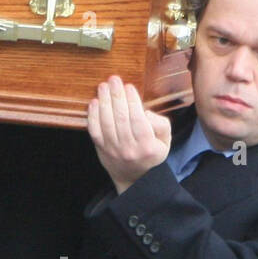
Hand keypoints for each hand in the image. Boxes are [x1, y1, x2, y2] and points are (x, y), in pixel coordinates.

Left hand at [87, 75, 170, 193]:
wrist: (135, 179)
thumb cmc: (151, 154)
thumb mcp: (165, 141)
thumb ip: (160, 124)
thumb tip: (144, 111)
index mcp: (147, 146)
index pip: (138, 119)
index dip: (132, 101)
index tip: (129, 86)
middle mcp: (129, 149)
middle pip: (121, 118)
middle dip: (116, 96)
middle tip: (114, 79)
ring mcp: (113, 150)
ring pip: (106, 123)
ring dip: (104, 101)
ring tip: (103, 86)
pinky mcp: (101, 149)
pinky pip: (94, 130)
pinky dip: (92, 115)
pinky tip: (94, 102)